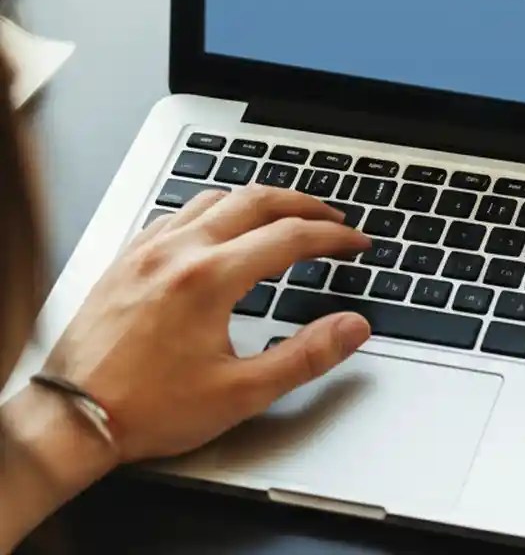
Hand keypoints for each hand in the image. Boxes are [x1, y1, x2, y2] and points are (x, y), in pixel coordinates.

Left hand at [39, 186, 372, 463]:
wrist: (72, 419)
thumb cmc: (146, 409)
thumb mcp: (242, 393)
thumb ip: (306, 356)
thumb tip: (352, 327)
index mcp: (210, 278)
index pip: (290, 237)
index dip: (334, 237)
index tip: (356, 244)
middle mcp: (177, 252)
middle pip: (256, 201)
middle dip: (304, 205)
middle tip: (332, 220)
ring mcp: (147, 251)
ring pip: (214, 199)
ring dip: (258, 201)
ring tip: (283, 217)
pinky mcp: (126, 260)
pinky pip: (176, 214)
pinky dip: (212, 211)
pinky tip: (219, 230)